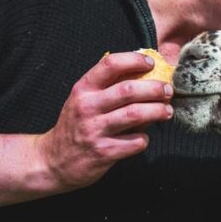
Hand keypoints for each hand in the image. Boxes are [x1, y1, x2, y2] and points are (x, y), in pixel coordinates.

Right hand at [35, 51, 173, 191]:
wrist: (52, 161)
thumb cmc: (75, 125)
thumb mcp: (82, 99)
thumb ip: (106, 86)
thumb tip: (144, 73)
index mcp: (84, 89)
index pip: (110, 64)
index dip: (134, 60)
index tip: (150, 63)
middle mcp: (88, 107)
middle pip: (129, 90)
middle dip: (155, 88)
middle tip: (167, 90)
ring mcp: (95, 130)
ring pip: (135, 114)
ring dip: (158, 111)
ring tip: (167, 111)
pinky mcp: (103, 152)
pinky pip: (134, 142)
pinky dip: (144, 138)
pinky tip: (143, 137)